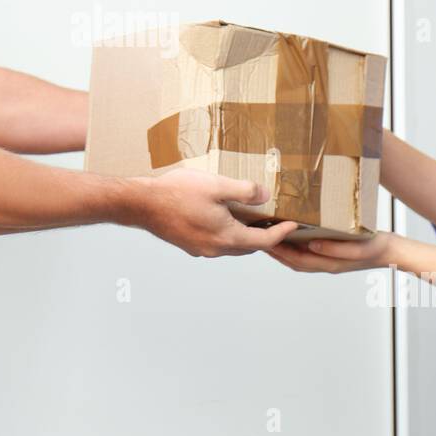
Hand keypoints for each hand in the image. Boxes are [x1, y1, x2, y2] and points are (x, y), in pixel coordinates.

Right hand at [133, 168, 299, 257]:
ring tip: (251, 218)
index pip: (263, 241)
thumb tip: (265, 196)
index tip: (293, 225)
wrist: (142, 205)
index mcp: (227, 237)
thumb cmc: (177, 193)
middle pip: (249, 247)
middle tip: (275, 222)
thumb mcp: (216, 186)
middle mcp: (215, 249)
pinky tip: (223, 217)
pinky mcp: (189, 245)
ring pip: (232, 246)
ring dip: (244, 235)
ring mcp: (201, 249)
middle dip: (264, 236)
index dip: (281, 233)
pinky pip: (216, 243)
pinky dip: (227, 234)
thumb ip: (244, 191)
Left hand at [263, 231, 395, 273]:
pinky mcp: (332, 255)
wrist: (393, 252)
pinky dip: (295, 247)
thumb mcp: (356, 247)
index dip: (278, 251)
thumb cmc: (376, 248)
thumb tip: (310, 245)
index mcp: (328, 264)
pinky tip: (292, 236)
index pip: (296, 259)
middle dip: (275, 251)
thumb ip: (334, 249)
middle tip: (258, 238)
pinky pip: (308, 253)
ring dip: (283, 250)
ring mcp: (328, 261)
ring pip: (298, 258)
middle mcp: (325, 264)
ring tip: (269, 237)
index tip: (263, 240)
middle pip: (293, 260)